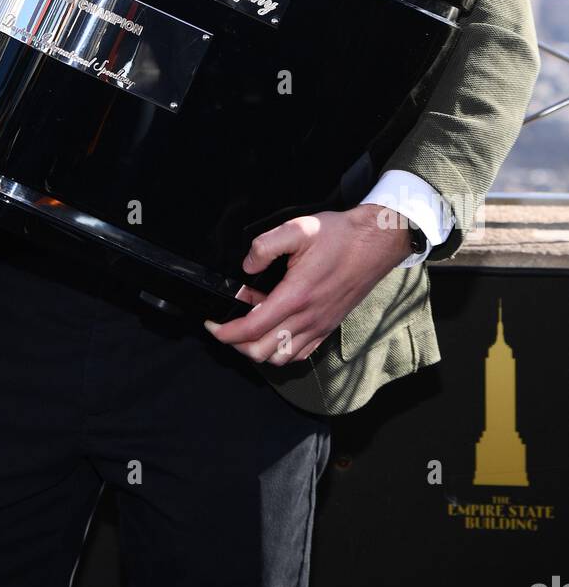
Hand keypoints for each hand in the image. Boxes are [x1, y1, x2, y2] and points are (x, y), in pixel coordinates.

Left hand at [203, 203, 410, 364]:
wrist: (376, 243)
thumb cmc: (340, 236)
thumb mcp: (298, 228)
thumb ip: (265, 246)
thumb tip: (246, 266)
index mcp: (296, 296)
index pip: (251, 329)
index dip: (225, 333)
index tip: (211, 326)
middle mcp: (308, 318)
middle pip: (262, 352)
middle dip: (236, 344)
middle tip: (226, 325)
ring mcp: (320, 326)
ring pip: (281, 358)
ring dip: (259, 349)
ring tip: (250, 326)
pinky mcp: (329, 327)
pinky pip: (301, 353)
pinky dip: (281, 351)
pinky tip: (275, 330)